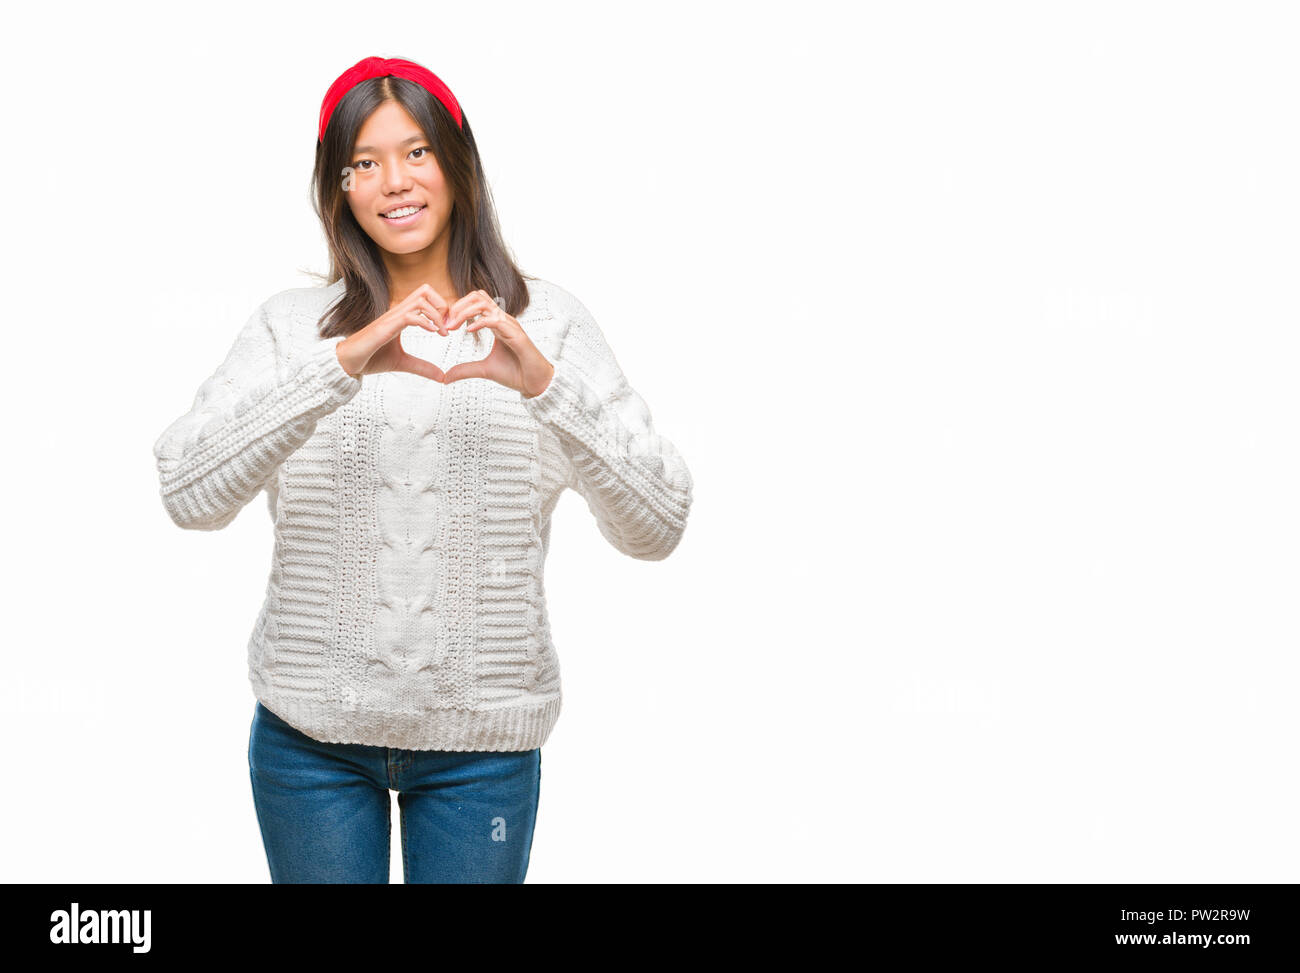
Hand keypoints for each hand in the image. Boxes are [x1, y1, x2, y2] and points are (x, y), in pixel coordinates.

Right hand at [335, 284, 452, 380]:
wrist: (348, 363)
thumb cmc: (371, 358)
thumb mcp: (402, 363)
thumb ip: (422, 367)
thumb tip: (442, 377)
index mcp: (402, 316)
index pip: (426, 296)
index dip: (442, 308)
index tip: (448, 328)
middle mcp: (397, 312)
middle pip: (426, 290)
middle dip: (443, 305)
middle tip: (448, 327)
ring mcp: (391, 318)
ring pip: (420, 300)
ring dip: (436, 315)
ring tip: (442, 333)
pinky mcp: (385, 328)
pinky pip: (408, 316)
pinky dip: (424, 322)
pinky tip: (433, 333)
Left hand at [441, 290, 554, 396]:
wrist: (535, 383)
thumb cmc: (515, 373)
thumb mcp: (484, 370)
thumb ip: (465, 370)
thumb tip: (445, 378)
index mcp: (495, 324)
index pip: (475, 303)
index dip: (457, 310)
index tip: (445, 325)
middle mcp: (502, 320)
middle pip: (477, 296)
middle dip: (458, 305)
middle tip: (446, 323)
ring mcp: (509, 325)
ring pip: (484, 303)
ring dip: (464, 311)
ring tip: (453, 326)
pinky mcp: (515, 334)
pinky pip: (494, 320)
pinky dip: (478, 322)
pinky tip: (468, 332)